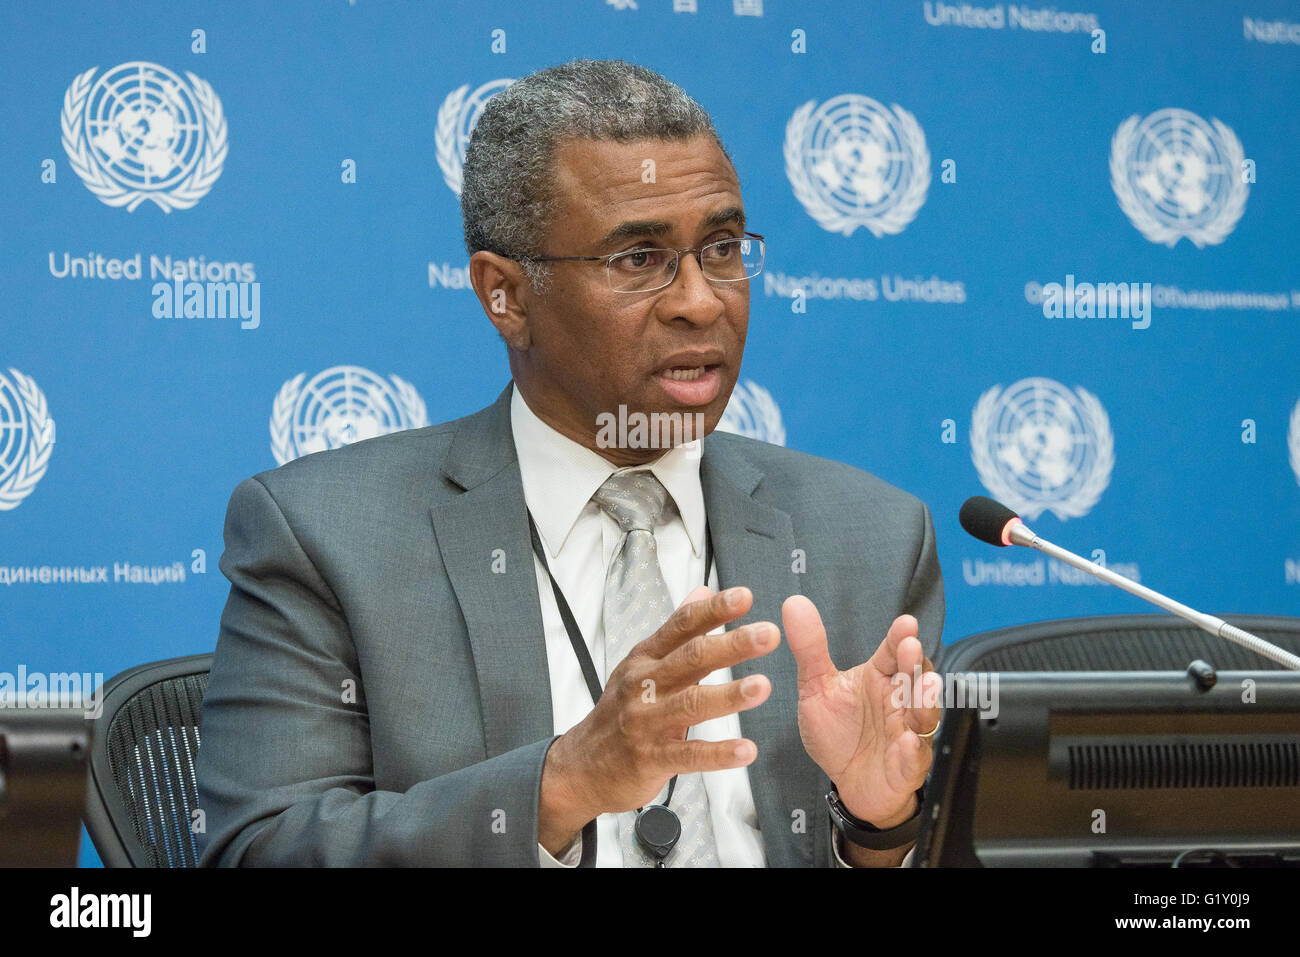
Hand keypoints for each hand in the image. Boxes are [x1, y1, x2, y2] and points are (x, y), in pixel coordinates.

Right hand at [539, 585, 779, 852]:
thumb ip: (677, 630)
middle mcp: (644, 684)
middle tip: (768, 635)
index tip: (744, 597)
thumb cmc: (620, 711)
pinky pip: (689, 755)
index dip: (713, 610)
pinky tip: (746, 750)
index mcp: (646, 658)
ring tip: (763, 687)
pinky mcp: (651, 758)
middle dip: (731, 645)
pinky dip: (718, 754)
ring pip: (691, 704)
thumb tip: (703, 591)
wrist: (584, 765)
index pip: (681, 626)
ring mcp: (646, 722)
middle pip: (691, 659)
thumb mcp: (642, 663)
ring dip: (729, 695)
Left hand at [783, 595, 940, 828]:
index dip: (900, 637)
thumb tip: (794, 604)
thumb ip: (809, 649)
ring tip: (925, 686)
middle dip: (915, 662)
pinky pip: (915, 757)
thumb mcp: (816, 688)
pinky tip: (908, 741)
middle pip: (914, 677)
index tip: (905, 623)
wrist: (848, 781)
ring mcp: (908, 731)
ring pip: (923, 714)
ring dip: (926, 701)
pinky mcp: (908, 765)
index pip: (892, 652)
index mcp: (879, 677)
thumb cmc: (839, 731)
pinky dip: (914, 749)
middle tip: (910, 648)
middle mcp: (899, 700)